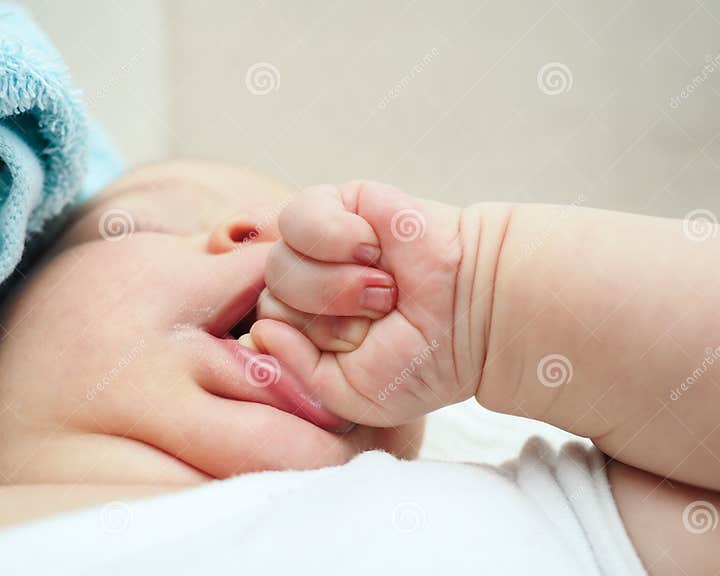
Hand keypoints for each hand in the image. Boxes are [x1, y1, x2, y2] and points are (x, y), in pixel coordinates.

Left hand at [250, 181, 478, 425]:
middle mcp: (304, 285)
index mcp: (302, 329)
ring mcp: (317, 245)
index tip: (359, 348)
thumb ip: (297, 374)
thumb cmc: (418, 359)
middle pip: (269, 298)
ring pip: (280, 264)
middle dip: (326, 317)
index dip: (308, 346)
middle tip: (380, 314)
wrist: (474, 313)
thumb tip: (259, 332)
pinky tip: (373, 248)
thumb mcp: (352, 395)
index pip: (262, 332)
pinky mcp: (337, 205)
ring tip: (384, 287)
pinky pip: (300, 218)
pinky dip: (337, 238)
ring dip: (336, 284)